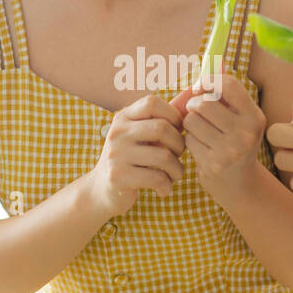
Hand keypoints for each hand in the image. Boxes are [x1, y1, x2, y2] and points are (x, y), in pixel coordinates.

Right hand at [87, 94, 185, 216]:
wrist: (102, 190)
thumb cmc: (131, 159)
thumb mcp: (138, 135)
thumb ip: (158, 121)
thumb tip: (191, 103)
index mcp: (123, 117)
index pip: (152, 102)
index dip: (173, 115)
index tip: (179, 130)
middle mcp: (117, 132)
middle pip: (161, 128)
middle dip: (179, 144)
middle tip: (179, 155)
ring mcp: (116, 154)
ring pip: (164, 156)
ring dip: (177, 169)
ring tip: (175, 174)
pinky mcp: (118, 177)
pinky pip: (157, 178)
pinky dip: (167, 185)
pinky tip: (164, 188)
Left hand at [167, 70, 264, 201]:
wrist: (239, 185)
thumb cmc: (235, 142)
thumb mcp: (240, 118)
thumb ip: (227, 92)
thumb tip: (216, 60)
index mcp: (255, 117)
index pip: (228, 84)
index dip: (208, 81)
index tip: (201, 87)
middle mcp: (246, 133)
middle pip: (204, 103)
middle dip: (194, 105)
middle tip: (196, 111)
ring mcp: (229, 151)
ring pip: (192, 120)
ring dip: (190, 123)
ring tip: (200, 131)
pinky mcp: (212, 164)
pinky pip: (188, 139)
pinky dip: (189, 140)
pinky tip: (199, 147)